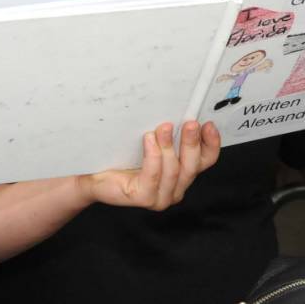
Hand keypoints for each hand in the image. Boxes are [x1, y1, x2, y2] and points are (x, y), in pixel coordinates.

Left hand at [78, 121, 220, 210]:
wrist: (93, 172)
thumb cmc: (122, 154)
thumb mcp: (151, 139)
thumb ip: (168, 131)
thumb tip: (179, 107)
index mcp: (182, 172)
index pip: (206, 160)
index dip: (211, 143)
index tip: (208, 123)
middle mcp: (175, 187)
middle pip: (192, 166)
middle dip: (192, 143)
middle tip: (190, 123)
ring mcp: (160, 196)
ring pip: (173, 171)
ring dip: (169, 147)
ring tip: (163, 127)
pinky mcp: (142, 197)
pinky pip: (152, 176)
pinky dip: (153, 157)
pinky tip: (148, 140)